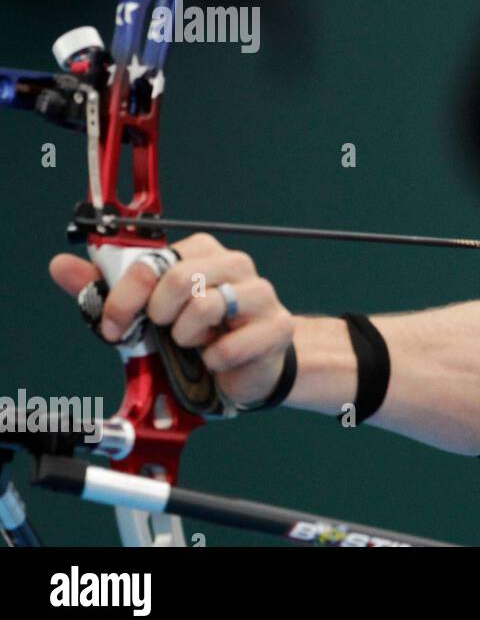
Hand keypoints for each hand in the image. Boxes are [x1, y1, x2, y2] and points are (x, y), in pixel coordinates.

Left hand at [49, 233, 293, 406]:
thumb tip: (61, 266)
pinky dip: (214, 360)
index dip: (126, 295)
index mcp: (202, 253)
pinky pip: (232, 344)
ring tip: (193, 343)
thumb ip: (106, 290)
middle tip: (161, 331)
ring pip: (207, 306)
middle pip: (183, 277)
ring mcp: (260, 294)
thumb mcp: (146, 313)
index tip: (115, 323)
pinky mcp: (277, 327)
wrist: (249, 367)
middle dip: (158, 315)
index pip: (156, 259)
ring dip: (187, 337)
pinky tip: (216, 360)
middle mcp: (235, 266)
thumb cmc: (199, 335)